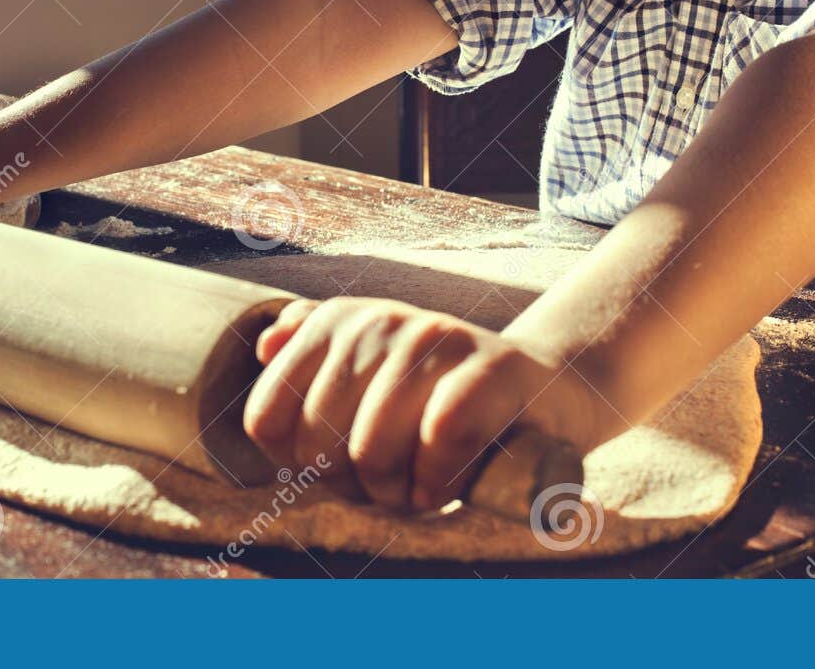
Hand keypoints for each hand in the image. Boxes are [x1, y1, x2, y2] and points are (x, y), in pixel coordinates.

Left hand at [242, 297, 597, 511]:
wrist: (548, 394)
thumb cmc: (445, 402)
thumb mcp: (373, 380)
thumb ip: (311, 359)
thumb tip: (265, 346)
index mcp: (338, 323)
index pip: (269, 418)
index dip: (297, 466)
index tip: (339, 472)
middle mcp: (379, 320)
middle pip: (318, 444)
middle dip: (351, 488)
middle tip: (391, 488)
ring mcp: (436, 337)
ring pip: (373, 448)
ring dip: (397, 494)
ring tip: (421, 490)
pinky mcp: (491, 366)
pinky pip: (440, 437)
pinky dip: (440, 480)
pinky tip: (449, 485)